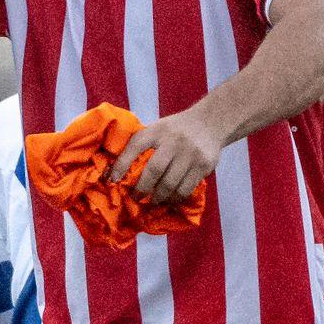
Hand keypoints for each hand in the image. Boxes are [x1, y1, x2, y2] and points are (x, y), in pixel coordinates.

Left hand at [108, 105, 222, 204]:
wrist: (211, 121)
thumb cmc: (176, 129)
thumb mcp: (158, 128)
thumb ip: (143, 144)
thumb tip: (116, 170)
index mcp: (157, 130)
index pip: (135, 146)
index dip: (121, 165)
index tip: (112, 181)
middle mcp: (174, 141)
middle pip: (154, 170)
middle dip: (142, 189)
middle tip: (136, 198)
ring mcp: (190, 154)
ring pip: (170, 184)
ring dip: (158, 198)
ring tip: (153, 202)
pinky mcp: (204, 165)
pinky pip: (186, 189)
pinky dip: (175, 198)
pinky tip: (170, 200)